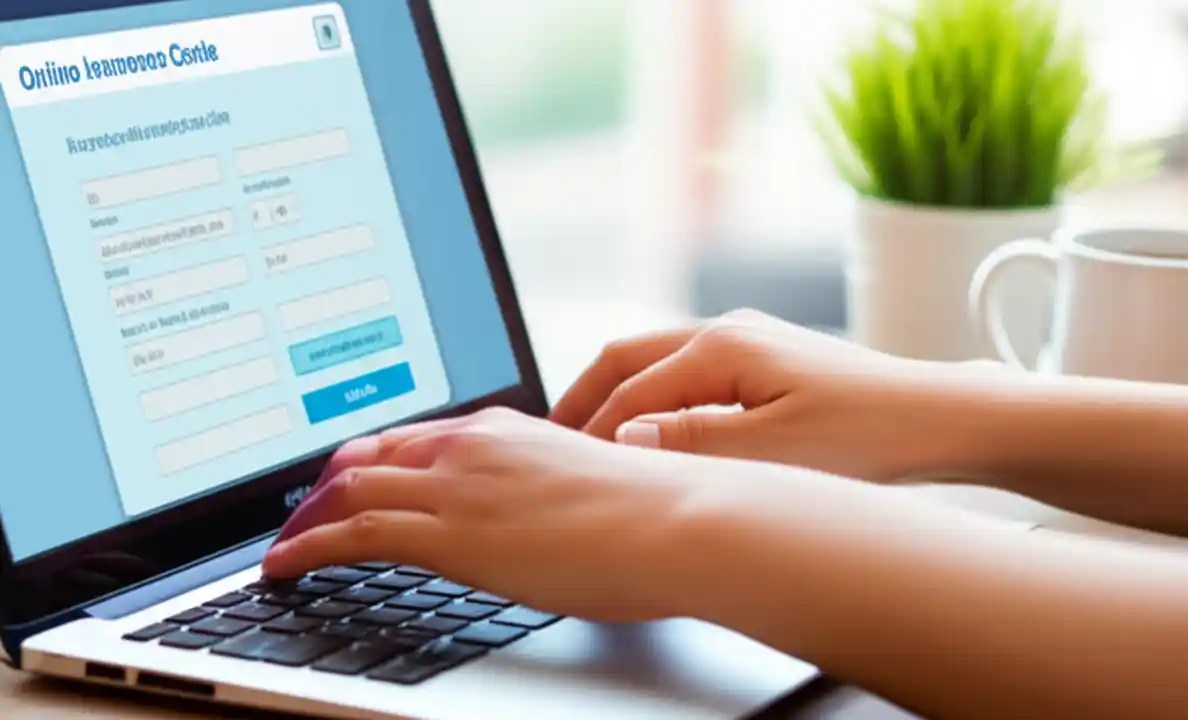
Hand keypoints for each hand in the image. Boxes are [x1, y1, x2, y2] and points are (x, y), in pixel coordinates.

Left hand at [264, 408, 786, 621]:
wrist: (679, 521)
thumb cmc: (656, 513)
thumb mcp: (590, 487)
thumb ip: (550, 492)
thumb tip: (544, 518)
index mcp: (508, 430)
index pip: (417, 437)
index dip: (373, 459)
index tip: (352, 477)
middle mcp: (471, 445)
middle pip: (371, 454)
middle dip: (327, 484)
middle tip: (302, 510)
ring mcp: (456, 484)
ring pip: (349, 488)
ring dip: (306, 517)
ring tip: (284, 545)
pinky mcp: (447, 531)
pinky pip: (351, 533)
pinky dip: (306, 547)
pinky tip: (285, 566)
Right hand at [552, 310, 1018, 482]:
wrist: (936, 417)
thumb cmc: (867, 435)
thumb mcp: (776, 450)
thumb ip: (695, 442)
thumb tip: (626, 437)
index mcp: (721, 345)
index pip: (630, 391)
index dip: (591, 433)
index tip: (562, 469)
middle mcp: (726, 331)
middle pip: (626, 357)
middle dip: (583, 399)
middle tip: (549, 443)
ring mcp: (746, 340)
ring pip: (653, 360)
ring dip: (616, 397)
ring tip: (587, 440)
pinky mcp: (764, 358)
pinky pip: (684, 371)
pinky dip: (651, 398)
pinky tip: (650, 431)